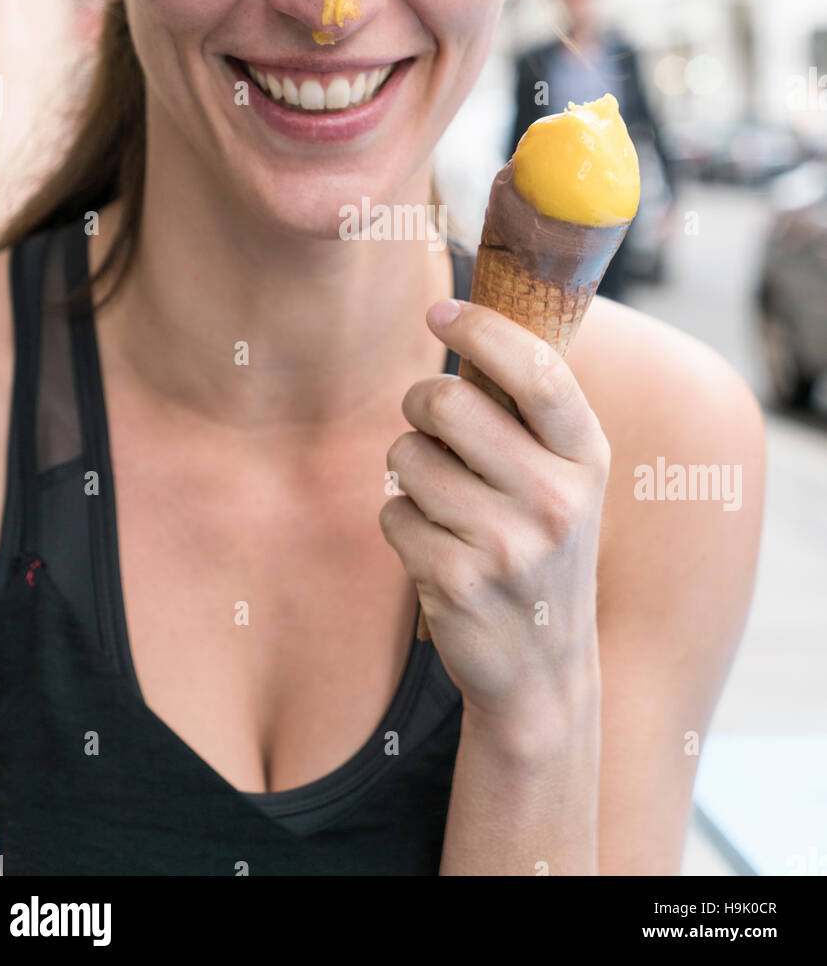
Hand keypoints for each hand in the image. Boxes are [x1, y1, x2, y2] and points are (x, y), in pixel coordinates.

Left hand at [380, 297, 608, 731]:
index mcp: (588, 458)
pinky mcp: (457, 581)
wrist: (544, 672)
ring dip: (410, 470)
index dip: (482, 328)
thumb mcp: (567, 480)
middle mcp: (556, 498)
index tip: (440, 309)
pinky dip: (402, 522)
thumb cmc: (544, 548)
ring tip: (446, 503)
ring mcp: (508, 544)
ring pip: (407, 455)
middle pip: (446, 400)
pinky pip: (392, 512)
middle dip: (421, 403)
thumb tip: (468, 319)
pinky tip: (439, 549)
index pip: (537, 371)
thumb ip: (531, 412)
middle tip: (431, 423)